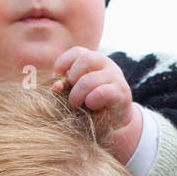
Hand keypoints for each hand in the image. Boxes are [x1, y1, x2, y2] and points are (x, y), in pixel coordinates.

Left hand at [51, 48, 142, 164]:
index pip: (77, 52)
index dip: (63, 62)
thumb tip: (55, 87)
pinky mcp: (121, 93)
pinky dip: (92, 100)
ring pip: (90, 79)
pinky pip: (102, 92)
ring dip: (77, 94)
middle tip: (71, 93)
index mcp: (95, 61)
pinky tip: (91, 106)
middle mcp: (107, 65)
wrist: (114, 123)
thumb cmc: (92, 106)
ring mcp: (116, 77)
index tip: (56, 76)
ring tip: (76, 104)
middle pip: (85, 59)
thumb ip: (65, 87)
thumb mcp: (76, 93)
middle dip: (72, 78)